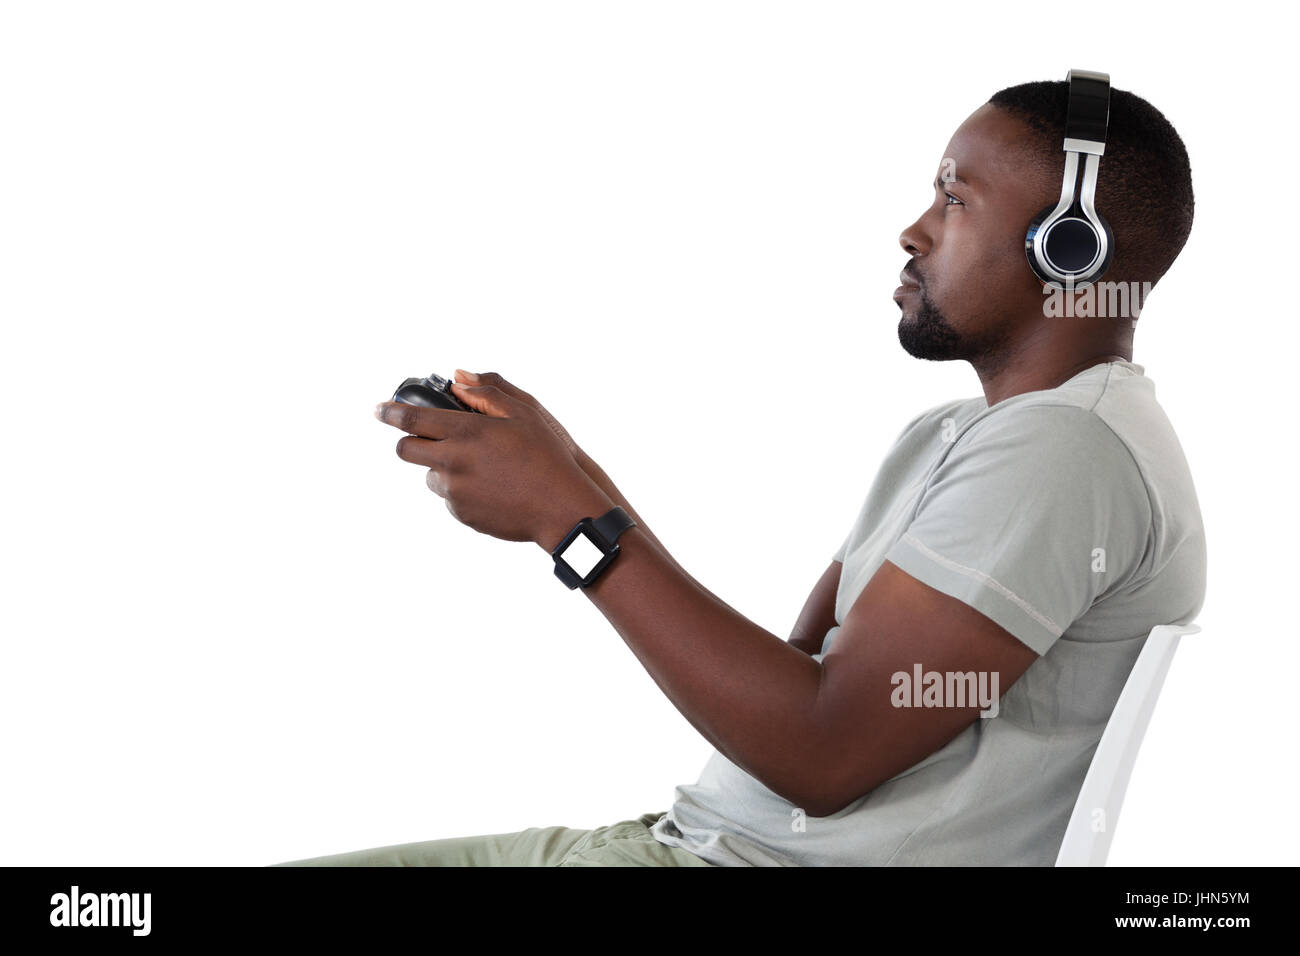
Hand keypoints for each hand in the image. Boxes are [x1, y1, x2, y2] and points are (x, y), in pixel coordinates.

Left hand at [374, 379, 610, 547]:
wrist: (561, 508)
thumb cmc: (547, 456)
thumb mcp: (524, 413)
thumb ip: (486, 392)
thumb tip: (457, 380)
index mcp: (467, 432)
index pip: (412, 419)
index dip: (390, 412)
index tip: (378, 409)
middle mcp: (454, 462)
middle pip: (406, 451)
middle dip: (410, 441)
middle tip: (428, 438)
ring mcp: (455, 492)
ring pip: (430, 476)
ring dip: (443, 467)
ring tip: (482, 467)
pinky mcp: (462, 514)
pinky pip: (450, 498)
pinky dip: (462, 489)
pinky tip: (493, 487)